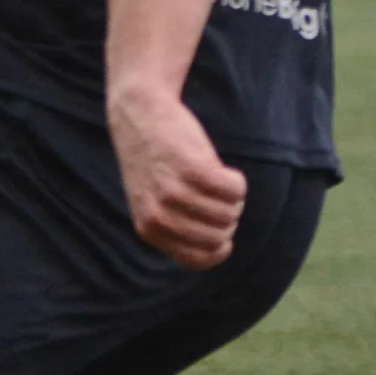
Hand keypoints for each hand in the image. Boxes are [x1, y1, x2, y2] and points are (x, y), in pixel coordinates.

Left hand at [107, 85, 247, 268]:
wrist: (140, 115)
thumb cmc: (155, 163)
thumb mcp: (153, 203)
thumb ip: (176, 230)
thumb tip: (217, 250)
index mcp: (148, 230)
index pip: (199, 259)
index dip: (218, 246)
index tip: (218, 227)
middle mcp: (158, 215)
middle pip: (219, 236)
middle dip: (227, 217)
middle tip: (212, 193)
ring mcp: (174, 193)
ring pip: (230, 213)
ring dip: (231, 197)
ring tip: (212, 177)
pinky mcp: (193, 169)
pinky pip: (235, 190)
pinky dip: (236, 180)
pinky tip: (221, 168)